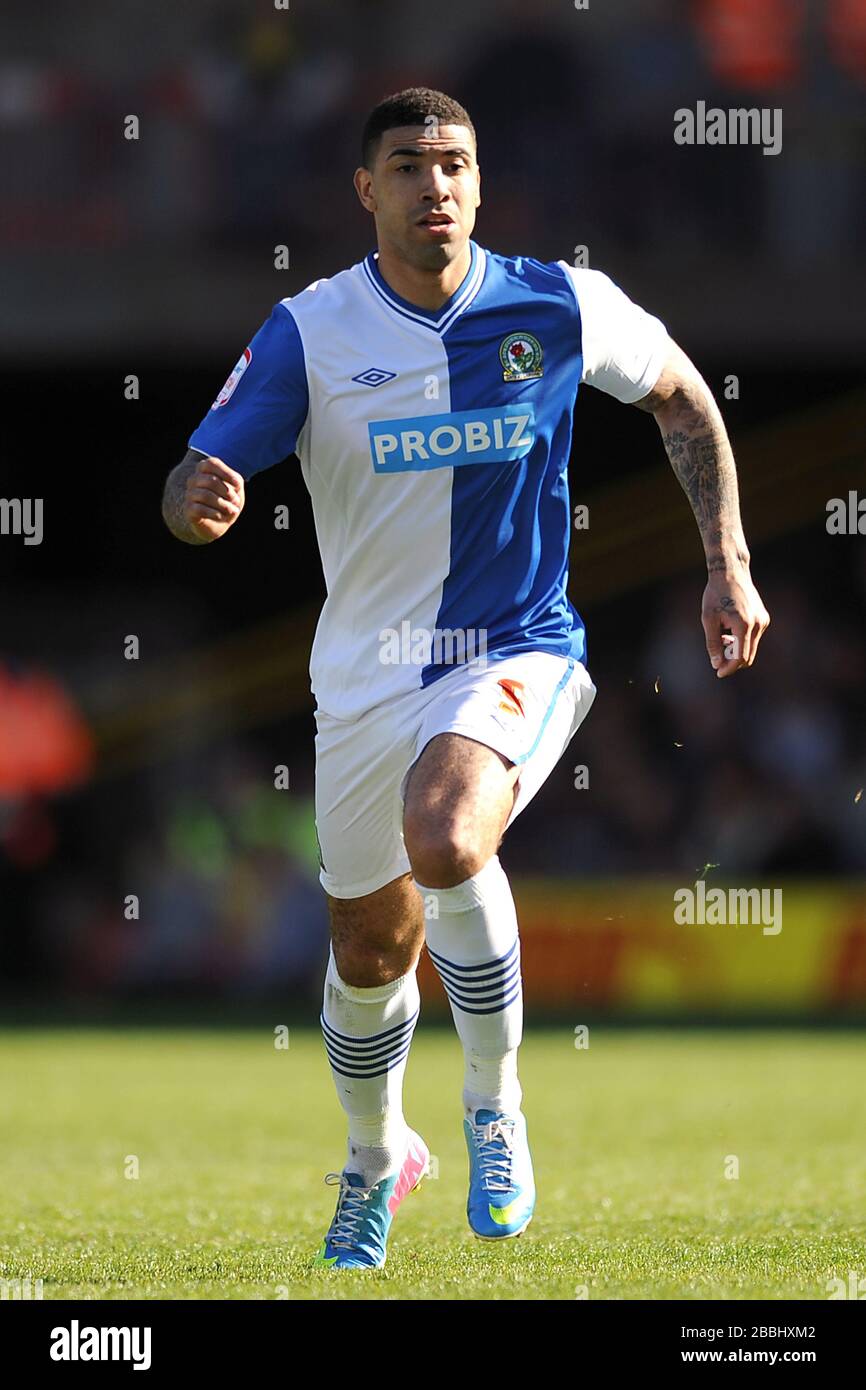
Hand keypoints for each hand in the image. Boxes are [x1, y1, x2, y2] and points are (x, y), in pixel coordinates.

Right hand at [184, 456, 244, 540]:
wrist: (218, 522)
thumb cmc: (228, 501)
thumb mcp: (236, 489)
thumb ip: (236, 482)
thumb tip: (232, 485)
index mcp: (204, 469)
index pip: (211, 463)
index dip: (226, 472)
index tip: (238, 484)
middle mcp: (194, 479)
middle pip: (211, 481)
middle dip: (228, 492)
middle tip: (236, 500)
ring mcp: (189, 494)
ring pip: (206, 495)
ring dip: (224, 504)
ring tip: (232, 510)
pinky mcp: (188, 509)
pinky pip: (200, 509)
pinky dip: (214, 513)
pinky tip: (221, 516)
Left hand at [702, 563, 769, 677]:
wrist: (731, 573)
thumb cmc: (716, 595)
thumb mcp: (708, 619)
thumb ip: (712, 643)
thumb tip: (717, 664)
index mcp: (744, 624)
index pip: (740, 657)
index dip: (729, 668)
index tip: (718, 673)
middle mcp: (758, 624)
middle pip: (748, 656)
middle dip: (732, 661)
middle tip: (717, 659)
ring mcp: (763, 621)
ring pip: (750, 648)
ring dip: (736, 649)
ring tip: (721, 636)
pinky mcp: (764, 618)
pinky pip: (753, 638)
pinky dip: (741, 641)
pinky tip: (729, 630)